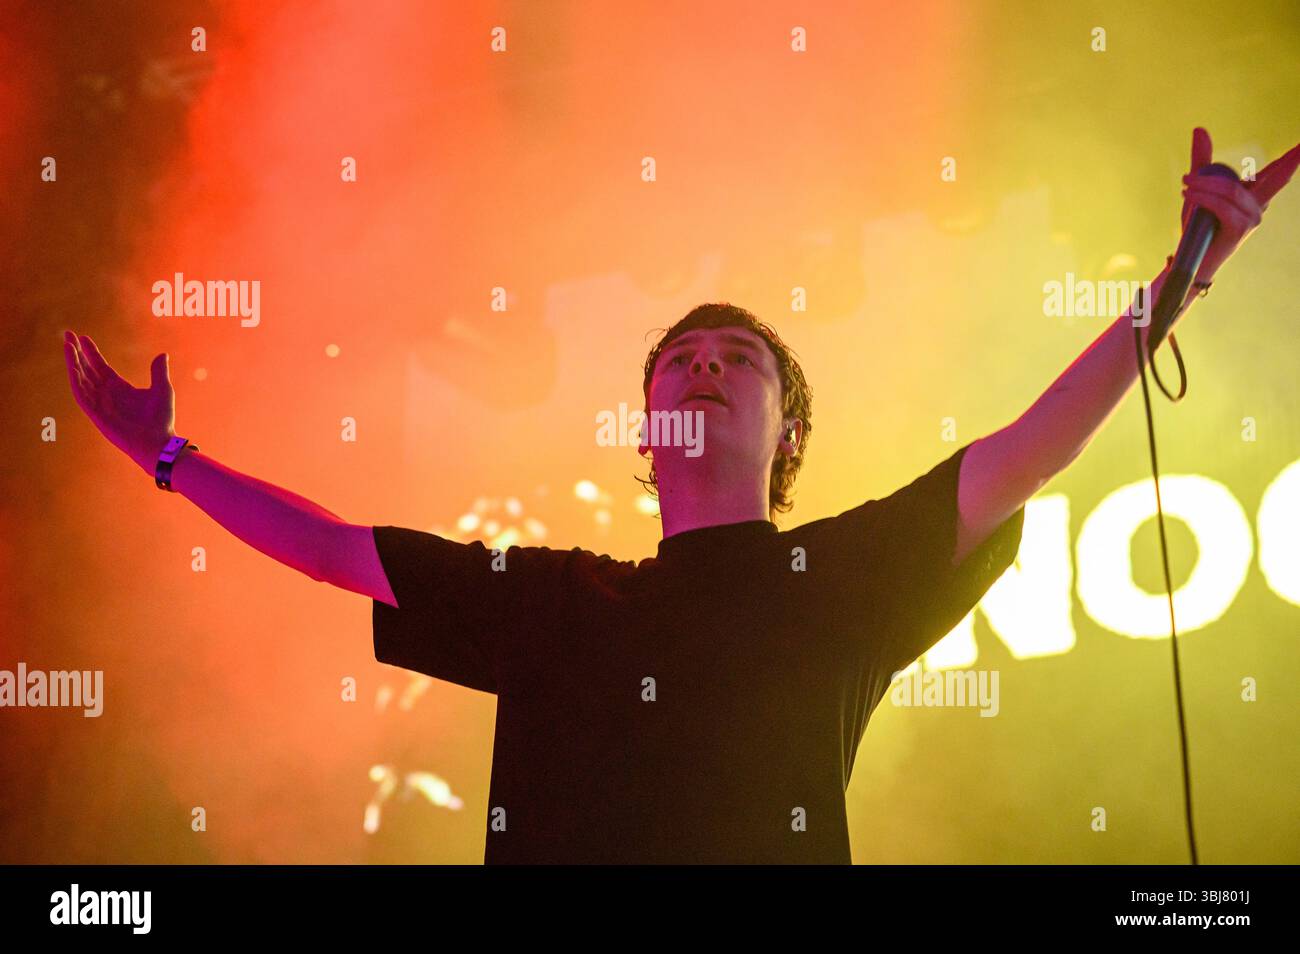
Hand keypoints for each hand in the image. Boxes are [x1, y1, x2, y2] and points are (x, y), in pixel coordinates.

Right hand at [62, 330, 176, 475]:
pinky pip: (81, 394)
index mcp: (120, 388)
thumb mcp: (162, 389)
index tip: (83, 338)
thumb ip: (158, 371)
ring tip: (67, 344)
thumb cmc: (162, 420)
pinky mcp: (95, 413)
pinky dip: (76, 379)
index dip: (91, 353)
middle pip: (87, 369)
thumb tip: (162, 354)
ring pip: (81, 379)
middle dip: (76, 353)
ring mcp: (100, 403)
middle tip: (67, 334)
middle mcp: (107, 394)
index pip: (100, 367)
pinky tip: (72, 365)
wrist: (158, 443)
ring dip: (73, 362)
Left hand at [1179, 127, 1299, 284]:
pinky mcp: (1240, 228)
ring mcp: (1252, 218)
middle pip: (1267, 176)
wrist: (1190, 261)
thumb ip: (1202, 161)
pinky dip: (1203, 198)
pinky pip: (1222, 205)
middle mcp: (1259, 207)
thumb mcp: (1200, 189)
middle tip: (1283, 150)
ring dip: (1204, 185)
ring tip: (1185, 184)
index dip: (1293, 159)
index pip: (1278, 173)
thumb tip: (1200, 129)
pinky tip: (1188, 194)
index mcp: (1255, 197)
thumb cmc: (1197, 226)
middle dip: (1281, 161)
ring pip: (1231, 190)